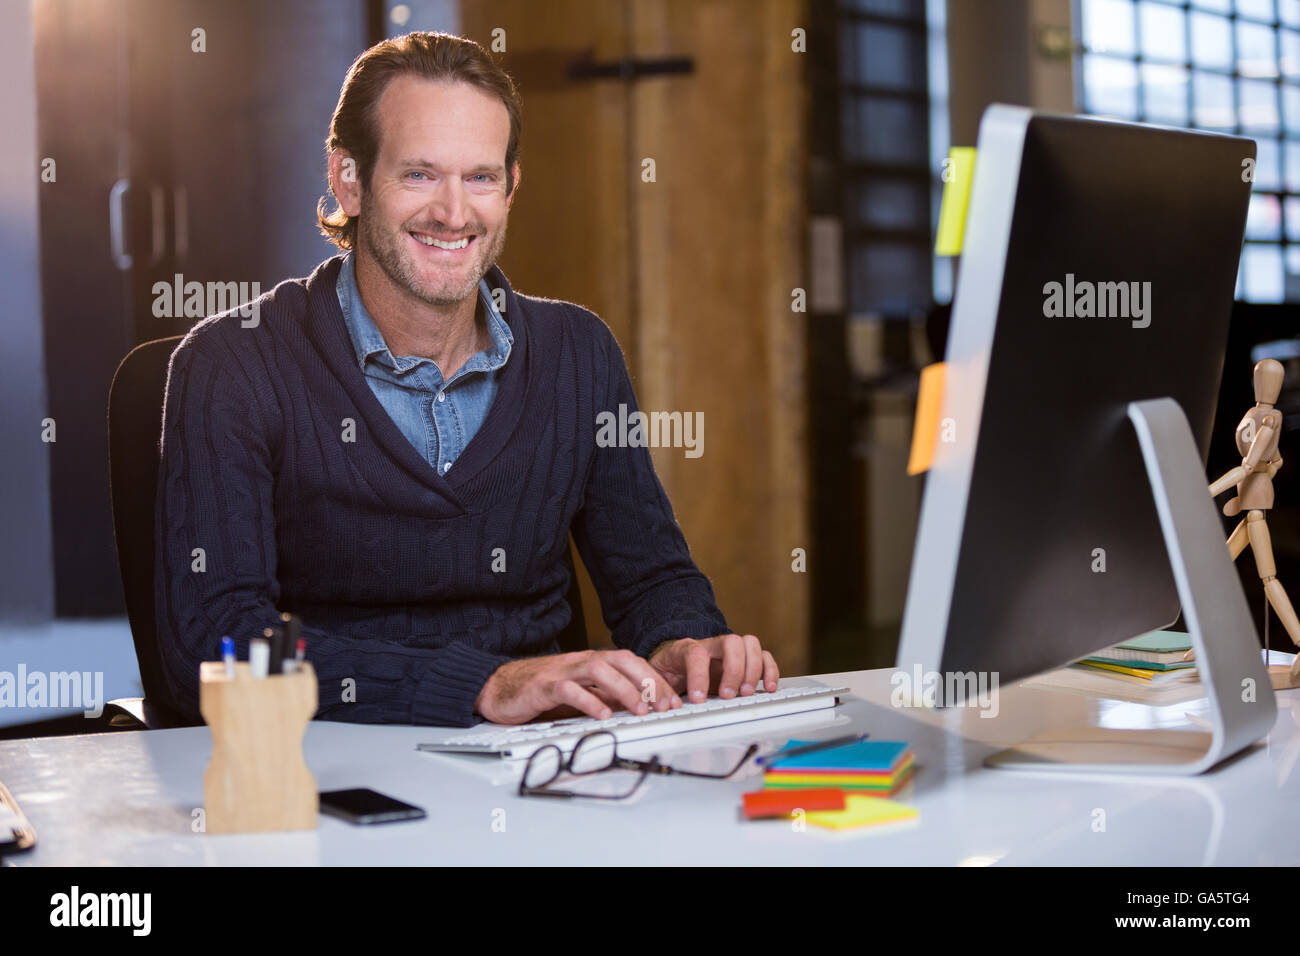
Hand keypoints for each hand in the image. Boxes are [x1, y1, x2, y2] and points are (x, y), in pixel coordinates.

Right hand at [474, 649, 681, 724]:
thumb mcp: (580, 692)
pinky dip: (589, 701)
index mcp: (591, 661)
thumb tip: (635, 707)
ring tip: (641, 710)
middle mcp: (580, 661)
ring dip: (624, 689)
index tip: (674, 700)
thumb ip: (604, 696)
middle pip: (621, 660)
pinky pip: (569, 689)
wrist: (497, 687)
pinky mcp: (544, 685)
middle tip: (665, 704)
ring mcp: (562, 670)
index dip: (655, 679)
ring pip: (599, 670)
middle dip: (647, 681)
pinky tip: (603, 715)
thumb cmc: (539, 690)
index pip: (631, 663)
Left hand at [648, 634, 778, 703]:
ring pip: (749, 644)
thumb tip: (656, 703)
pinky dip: (769, 670)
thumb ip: (656, 688)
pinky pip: (763, 655)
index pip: (696, 655)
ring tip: (747, 693)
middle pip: (730, 642)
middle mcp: (711, 645)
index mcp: (686, 649)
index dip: (699, 676)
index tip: (699, 699)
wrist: (675, 658)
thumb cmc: (668, 669)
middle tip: (729, 695)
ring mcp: (730, 650)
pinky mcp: (744, 659)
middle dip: (733, 670)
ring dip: (753, 669)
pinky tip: (768, 687)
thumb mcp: (655, 677)